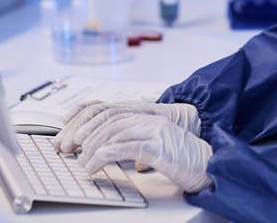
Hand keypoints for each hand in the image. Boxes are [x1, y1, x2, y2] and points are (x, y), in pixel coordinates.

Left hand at [56, 101, 200, 153]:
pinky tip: (93, 166)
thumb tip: (126, 159)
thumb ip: (141, 147)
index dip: (87, 118)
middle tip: (65, 147)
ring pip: (112, 132)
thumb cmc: (186, 160)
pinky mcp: (157, 147)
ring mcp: (154, 131)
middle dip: (82, 132)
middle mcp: (149, 120)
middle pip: (107, 118)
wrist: (211, 165)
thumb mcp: (158, 149)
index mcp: (148, 117)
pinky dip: (102, 157)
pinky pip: (122, 148)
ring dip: (90, 147)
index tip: (69, 131)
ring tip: (81, 162)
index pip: (110, 110)